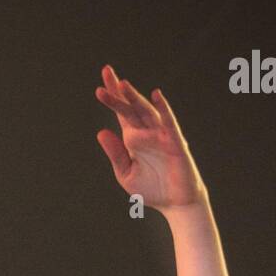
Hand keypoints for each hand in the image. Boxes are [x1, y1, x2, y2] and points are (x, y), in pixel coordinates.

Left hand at [95, 65, 206, 214]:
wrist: (176, 203)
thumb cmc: (152, 189)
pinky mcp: (174, 142)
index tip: (99, 84)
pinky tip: (155, 95)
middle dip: (119, 91)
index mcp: (133, 138)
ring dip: (134, 97)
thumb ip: (115, 154)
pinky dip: (162, 108)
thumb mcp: (126, 174)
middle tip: (106, 72)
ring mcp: (161, 135)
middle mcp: (147, 132)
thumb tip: (101, 131)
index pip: (121, 113)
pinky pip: (168, 122)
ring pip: (146, 111)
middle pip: (130, 107)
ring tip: (122, 85)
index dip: (112, 97)